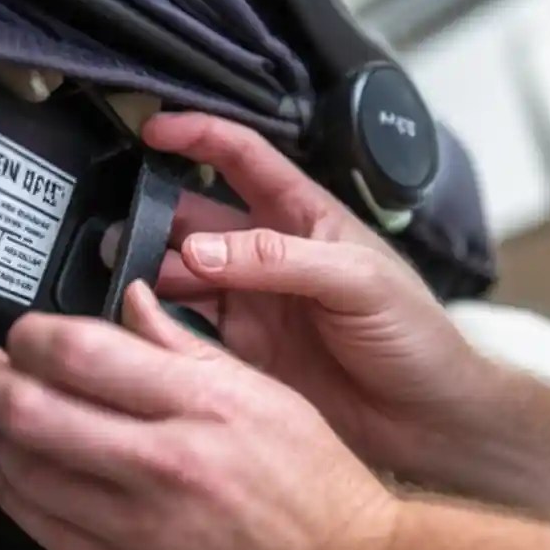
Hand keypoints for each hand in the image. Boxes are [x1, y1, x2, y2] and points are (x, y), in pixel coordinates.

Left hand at [0, 283, 399, 549]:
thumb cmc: (309, 475)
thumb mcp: (260, 389)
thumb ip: (183, 344)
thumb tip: (130, 299)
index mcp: (199, 405)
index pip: (81, 353)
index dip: (32, 333)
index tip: (26, 332)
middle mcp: (163, 464)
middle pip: (33, 411)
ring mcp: (141, 526)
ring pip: (26, 470)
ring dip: (1, 433)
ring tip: (8, 412)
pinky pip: (41, 527)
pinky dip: (12, 491)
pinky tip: (12, 469)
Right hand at [134, 113, 502, 481]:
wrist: (428, 421)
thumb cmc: (416, 336)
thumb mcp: (357, 280)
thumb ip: (277, 259)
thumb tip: (200, 249)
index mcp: (304, 216)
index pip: (242, 158)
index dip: (199, 136)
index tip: (154, 129)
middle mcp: (270, 252)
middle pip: (197, 216)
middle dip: (156, 213)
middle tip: (120, 231)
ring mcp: (253, 301)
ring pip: (183, 271)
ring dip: (150, 270)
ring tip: (124, 278)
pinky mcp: (242, 349)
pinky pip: (188, 325)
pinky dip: (159, 320)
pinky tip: (139, 319)